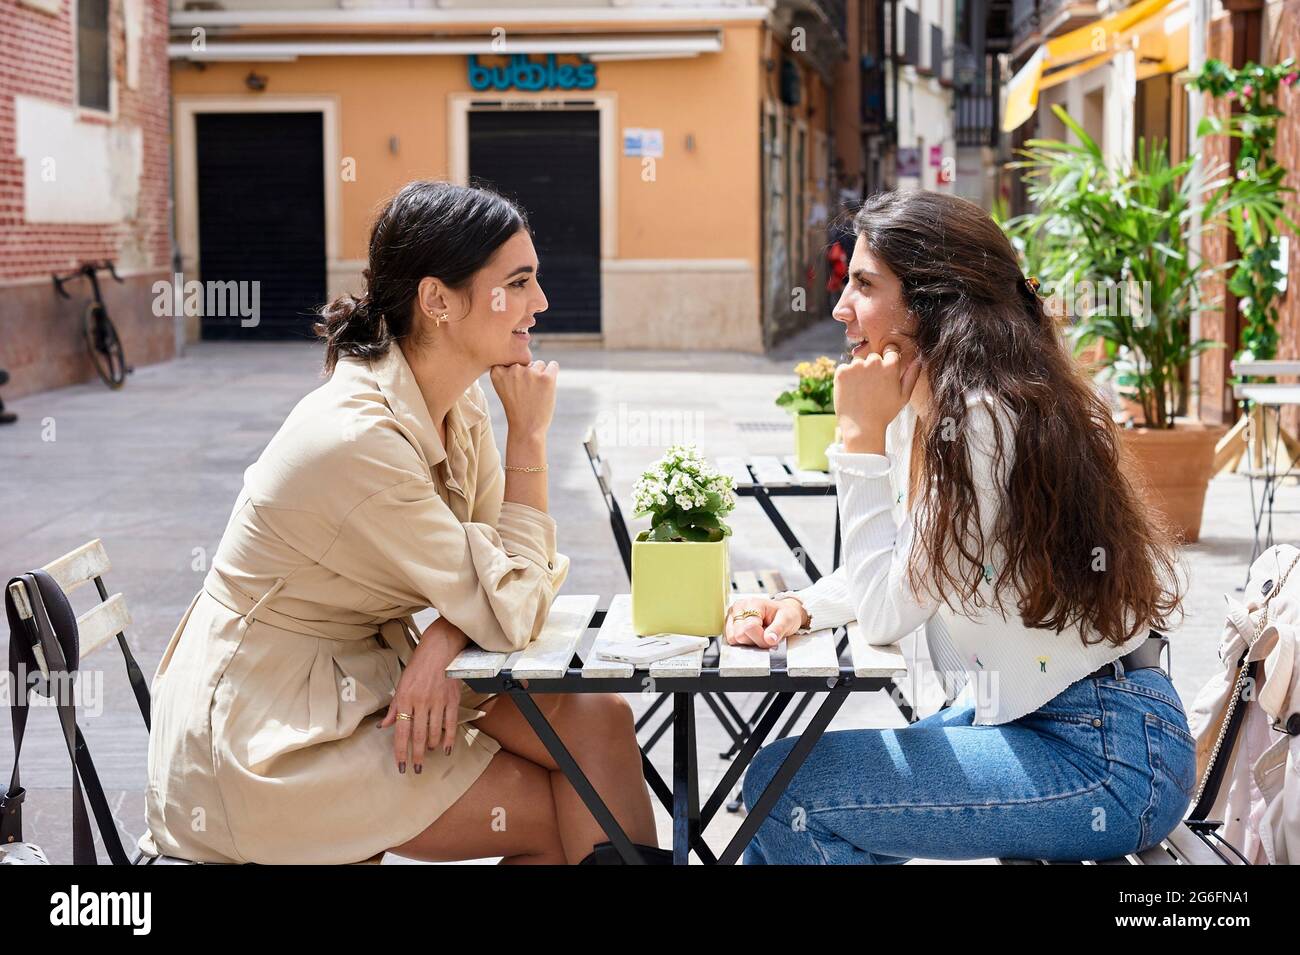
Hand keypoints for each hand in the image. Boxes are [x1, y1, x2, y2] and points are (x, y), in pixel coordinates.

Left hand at [379, 616, 466, 773]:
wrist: (439, 652)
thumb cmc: (417, 668)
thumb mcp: (400, 686)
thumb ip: (393, 708)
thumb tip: (384, 726)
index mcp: (405, 699)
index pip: (401, 732)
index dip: (401, 752)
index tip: (401, 766)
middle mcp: (421, 702)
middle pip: (418, 736)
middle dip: (417, 756)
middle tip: (417, 769)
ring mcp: (438, 702)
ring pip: (434, 732)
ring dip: (432, 747)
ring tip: (429, 752)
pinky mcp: (452, 700)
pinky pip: (451, 724)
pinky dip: (449, 739)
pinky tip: (446, 749)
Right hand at [491, 360, 557, 439]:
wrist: (526, 429)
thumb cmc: (516, 408)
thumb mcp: (504, 386)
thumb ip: (508, 369)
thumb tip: (521, 350)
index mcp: (498, 371)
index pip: (510, 358)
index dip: (514, 371)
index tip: (514, 385)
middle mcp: (513, 369)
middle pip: (525, 361)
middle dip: (528, 373)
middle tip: (525, 393)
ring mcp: (530, 372)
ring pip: (539, 364)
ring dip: (540, 376)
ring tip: (535, 394)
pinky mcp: (547, 378)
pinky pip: (553, 365)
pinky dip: (552, 373)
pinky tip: (547, 387)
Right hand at [724, 596, 808, 647]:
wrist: (782, 613)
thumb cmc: (784, 614)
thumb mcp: (787, 619)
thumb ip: (778, 629)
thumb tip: (769, 639)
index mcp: (752, 603)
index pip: (749, 628)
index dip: (761, 638)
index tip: (770, 639)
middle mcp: (738, 608)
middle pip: (739, 635)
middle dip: (753, 640)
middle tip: (765, 635)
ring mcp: (732, 616)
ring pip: (732, 639)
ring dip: (747, 642)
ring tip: (758, 634)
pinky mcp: (729, 624)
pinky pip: (731, 640)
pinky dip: (742, 642)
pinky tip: (752, 635)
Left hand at [833, 345, 921, 452]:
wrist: (861, 427)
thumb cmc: (885, 413)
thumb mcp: (903, 396)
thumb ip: (912, 376)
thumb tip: (918, 360)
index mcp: (890, 366)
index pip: (890, 350)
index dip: (887, 360)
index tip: (884, 373)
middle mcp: (874, 362)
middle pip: (873, 357)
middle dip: (873, 368)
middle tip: (872, 388)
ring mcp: (856, 366)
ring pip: (858, 362)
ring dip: (858, 372)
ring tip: (861, 392)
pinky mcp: (841, 372)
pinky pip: (844, 369)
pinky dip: (846, 378)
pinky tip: (851, 392)